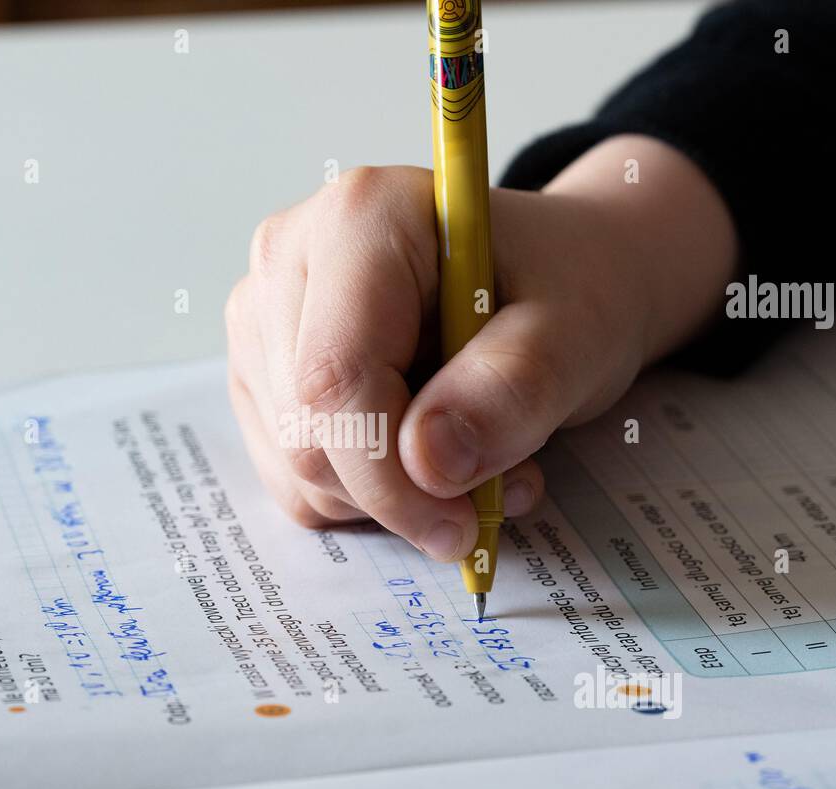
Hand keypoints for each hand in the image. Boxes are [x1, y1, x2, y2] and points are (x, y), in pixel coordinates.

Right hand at [225, 134, 736, 560]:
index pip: (335, 376)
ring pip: (294, 464)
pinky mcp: (259, 368)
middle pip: (307, 429)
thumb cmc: (567, 287)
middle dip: (398, 493)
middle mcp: (289, 256)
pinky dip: (361, 495)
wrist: (556, 273)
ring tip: (474, 458)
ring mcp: (263, 315)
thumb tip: (427, 463)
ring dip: (386, 498)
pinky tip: (422, 455)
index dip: (389, 476)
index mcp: (362, 218)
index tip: (462, 523)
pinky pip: (291, 476)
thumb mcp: (575, 334)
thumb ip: (511, 390)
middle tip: (490, 494)